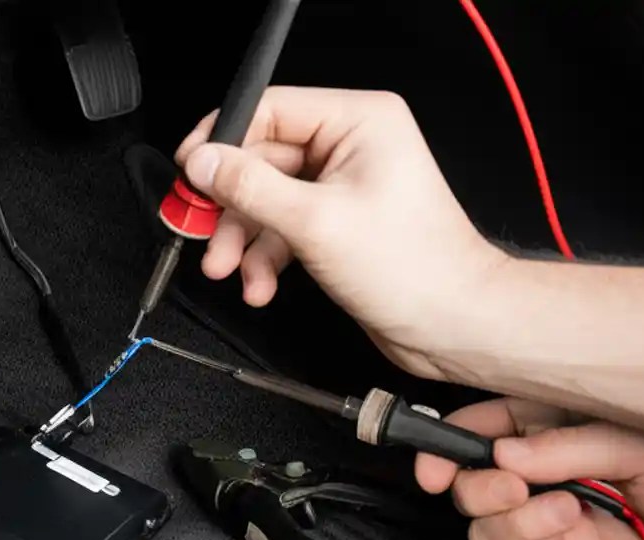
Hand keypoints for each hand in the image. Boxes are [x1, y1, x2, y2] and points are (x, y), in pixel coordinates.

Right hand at [176, 87, 510, 379]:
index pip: (270, 110)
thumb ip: (250, 188)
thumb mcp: (315, 223)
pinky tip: (259, 284)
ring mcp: (343, 186)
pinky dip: (264, 257)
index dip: (223, 141)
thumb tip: (203, 162)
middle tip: (199, 232)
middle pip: (261, 160)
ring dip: (243, 239)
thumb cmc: (414, 270)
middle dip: (230, 206)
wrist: (453, 326)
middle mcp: (352, 146)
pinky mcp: (337, 223)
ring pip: (266, 199)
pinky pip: (282, 228)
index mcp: (359, 122)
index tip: (190, 173)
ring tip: (228, 269)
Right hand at [415, 397, 643, 539]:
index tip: (434, 463)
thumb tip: (500, 453)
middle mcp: (557, 472)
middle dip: (480, 488)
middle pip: (476, 481)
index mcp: (568, 426)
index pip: (489, 425)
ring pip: (489, 528)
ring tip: (562, 515)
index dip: (451, 443)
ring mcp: (563, 520)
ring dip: (511, 524)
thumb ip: (566, 446)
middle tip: (510, 488)